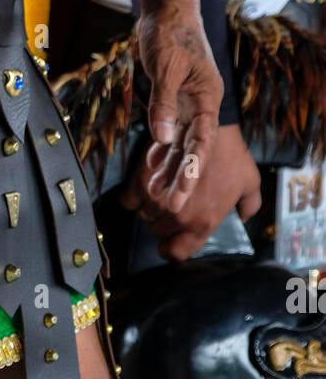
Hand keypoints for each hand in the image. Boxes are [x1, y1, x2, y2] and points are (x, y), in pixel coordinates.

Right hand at [121, 123, 261, 260]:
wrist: (210, 125)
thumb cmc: (231, 155)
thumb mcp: (249, 182)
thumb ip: (250, 205)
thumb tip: (244, 217)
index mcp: (202, 224)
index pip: (175, 253)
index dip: (171, 247)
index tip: (172, 238)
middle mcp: (178, 218)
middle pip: (157, 234)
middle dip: (162, 224)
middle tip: (171, 208)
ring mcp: (159, 202)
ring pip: (144, 216)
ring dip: (150, 208)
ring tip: (162, 193)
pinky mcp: (143, 183)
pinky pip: (128, 201)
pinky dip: (133, 196)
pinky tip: (146, 187)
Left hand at [133, 0, 222, 215]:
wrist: (165, 12)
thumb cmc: (170, 34)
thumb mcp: (167, 68)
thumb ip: (164, 104)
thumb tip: (163, 138)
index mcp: (207, 98)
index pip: (202, 141)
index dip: (192, 169)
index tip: (183, 193)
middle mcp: (200, 106)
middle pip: (192, 149)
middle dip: (182, 177)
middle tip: (171, 206)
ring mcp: (187, 105)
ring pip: (180, 145)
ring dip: (170, 169)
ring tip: (159, 197)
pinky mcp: (173, 103)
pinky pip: (169, 134)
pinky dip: (162, 152)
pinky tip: (154, 169)